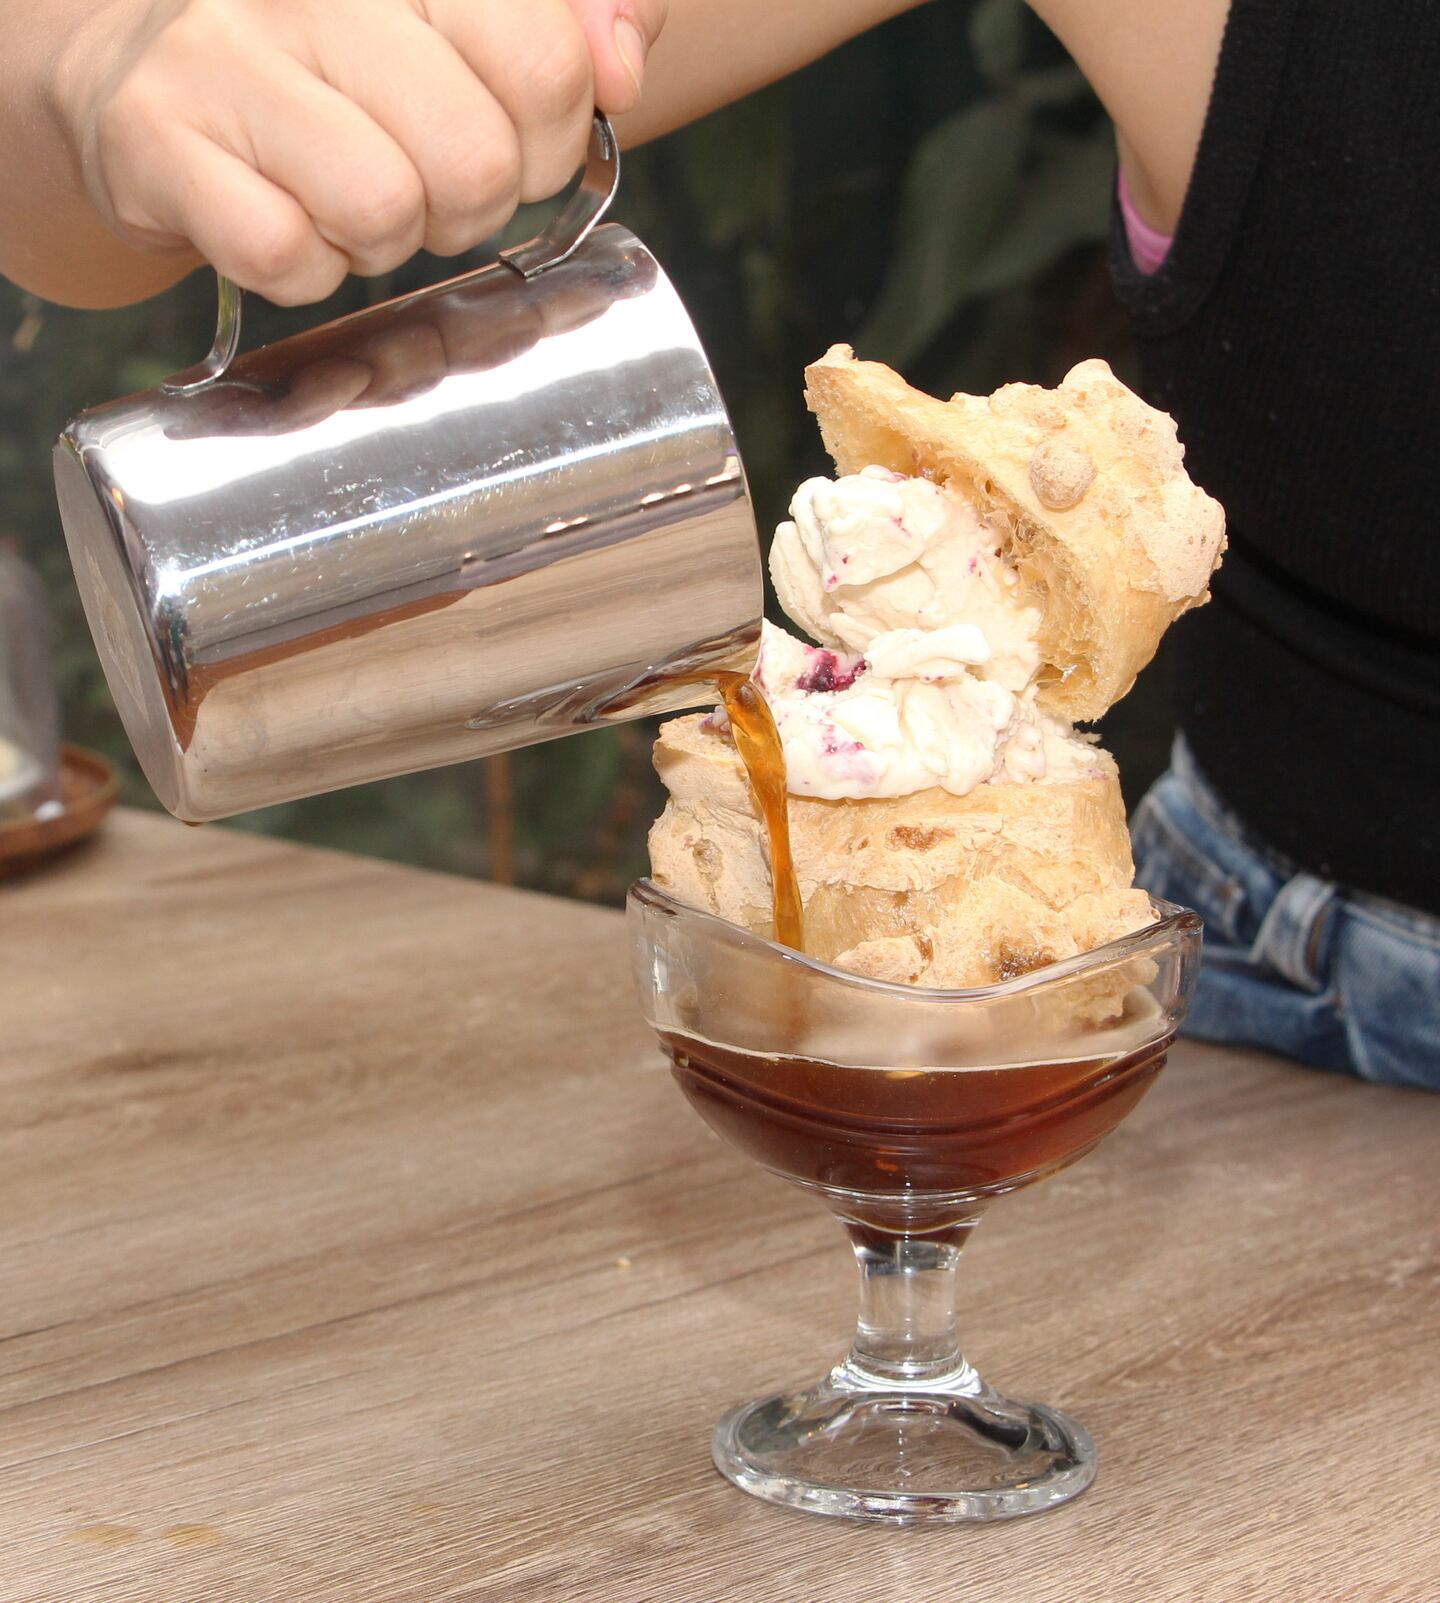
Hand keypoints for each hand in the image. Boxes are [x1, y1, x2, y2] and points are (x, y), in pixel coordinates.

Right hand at [51, 0, 665, 304]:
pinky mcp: (156, 138)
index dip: (551, 135)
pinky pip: (288, 256)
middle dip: (470, 201)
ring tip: (349, 197)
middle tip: (424, 179)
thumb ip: (567, 25)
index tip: (512, 134)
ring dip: (384, 239)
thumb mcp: (454, 21)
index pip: (546, 62)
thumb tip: (625, 65)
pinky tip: (285, 218)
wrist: (133, 64)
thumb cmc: (326, 55)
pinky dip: (304, 267)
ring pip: (383, 208)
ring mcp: (218, 52)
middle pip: (475, 157)